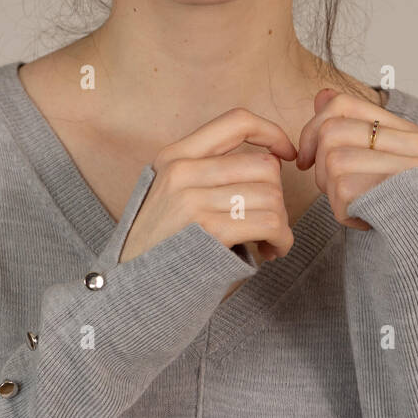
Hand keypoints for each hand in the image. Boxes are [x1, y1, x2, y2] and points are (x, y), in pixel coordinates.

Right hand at [119, 108, 297, 264]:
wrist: (130, 296)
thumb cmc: (161, 250)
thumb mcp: (170, 196)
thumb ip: (207, 173)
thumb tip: (270, 163)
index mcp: (174, 156)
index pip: (237, 121)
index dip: (271, 132)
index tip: (286, 153)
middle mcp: (181, 171)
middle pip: (264, 165)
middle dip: (277, 196)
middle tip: (266, 223)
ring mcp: (193, 200)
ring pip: (271, 196)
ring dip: (280, 223)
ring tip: (265, 242)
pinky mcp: (209, 231)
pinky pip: (270, 223)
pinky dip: (281, 240)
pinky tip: (270, 252)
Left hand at [294, 88, 417, 228]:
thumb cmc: (393, 209)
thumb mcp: (373, 164)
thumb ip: (351, 129)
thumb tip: (322, 96)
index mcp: (411, 132)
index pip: (344, 104)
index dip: (312, 127)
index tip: (305, 158)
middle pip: (332, 133)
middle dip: (320, 165)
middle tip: (334, 189)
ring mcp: (413, 169)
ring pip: (334, 162)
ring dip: (332, 191)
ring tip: (355, 204)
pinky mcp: (402, 194)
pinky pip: (343, 192)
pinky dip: (342, 211)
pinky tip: (363, 219)